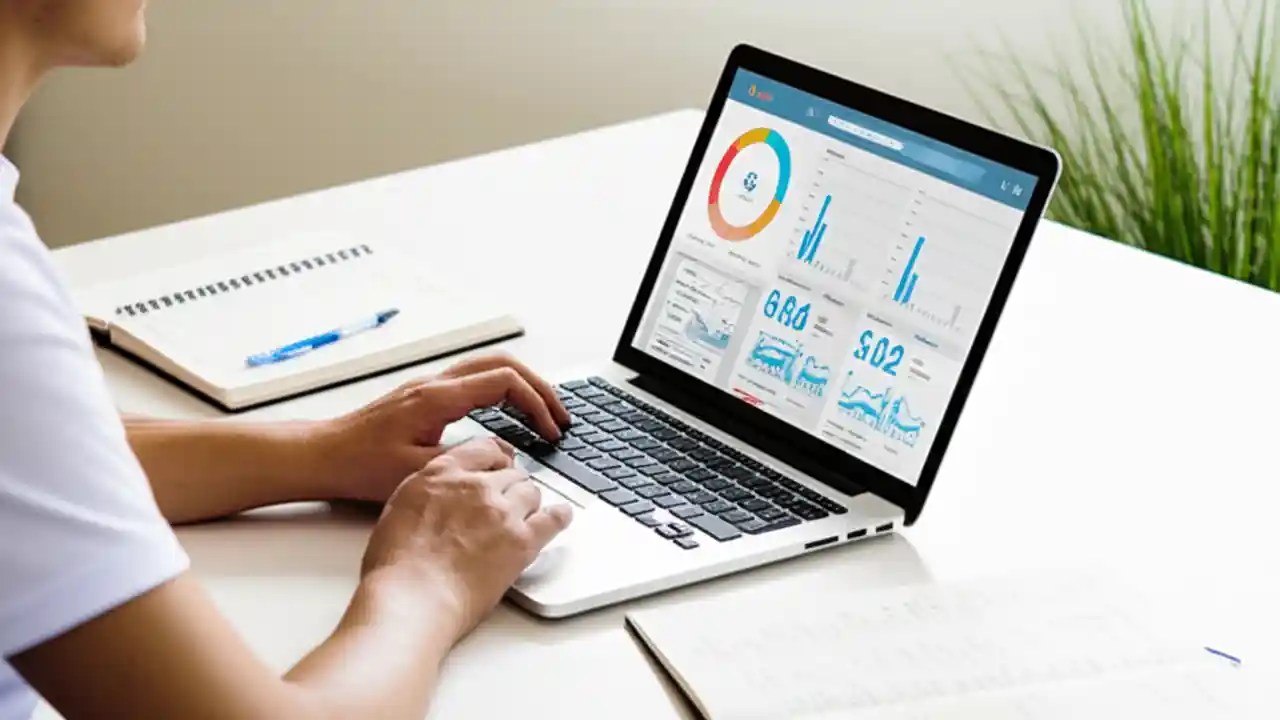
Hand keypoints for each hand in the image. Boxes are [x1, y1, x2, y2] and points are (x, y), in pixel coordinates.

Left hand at [313, 353, 570, 502]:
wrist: (323, 455)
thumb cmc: (359, 465)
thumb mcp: (418, 472)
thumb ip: (466, 462)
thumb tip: (505, 457)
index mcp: (438, 398)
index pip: (504, 381)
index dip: (536, 403)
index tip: (550, 430)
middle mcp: (436, 384)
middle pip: (503, 364)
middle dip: (539, 387)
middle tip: (560, 415)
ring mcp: (430, 386)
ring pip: (489, 367)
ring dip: (522, 386)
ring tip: (542, 413)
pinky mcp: (425, 396)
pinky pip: (475, 380)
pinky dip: (502, 391)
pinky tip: (508, 415)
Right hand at [361, 438, 571, 638]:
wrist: (413, 598)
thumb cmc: (397, 565)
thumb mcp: (400, 507)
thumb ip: (429, 490)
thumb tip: (442, 491)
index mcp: (443, 473)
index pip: (483, 449)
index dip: (496, 459)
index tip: (499, 466)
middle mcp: (475, 486)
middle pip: (510, 473)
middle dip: (509, 487)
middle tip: (506, 502)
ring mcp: (502, 512)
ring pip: (531, 492)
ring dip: (528, 504)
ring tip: (523, 517)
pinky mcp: (521, 541)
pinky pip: (553, 519)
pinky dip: (558, 517)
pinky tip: (560, 517)